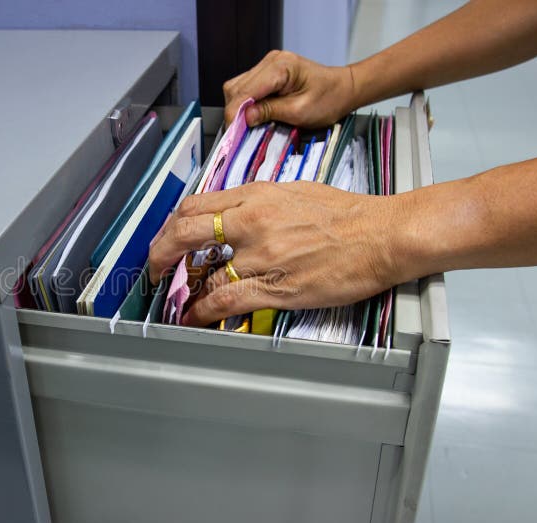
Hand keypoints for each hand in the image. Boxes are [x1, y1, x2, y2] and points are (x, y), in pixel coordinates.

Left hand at [148, 181, 405, 326]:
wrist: (381, 234)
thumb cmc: (345, 213)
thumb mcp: (293, 191)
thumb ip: (256, 202)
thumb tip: (230, 214)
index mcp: (255, 196)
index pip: (194, 206)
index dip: (171, 225)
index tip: (166, 239)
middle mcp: (251, 223)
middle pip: (185, 233)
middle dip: (160, 253)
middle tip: (155, 269)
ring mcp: (261, 256)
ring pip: (204, 273)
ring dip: (187, 288)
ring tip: (181, 298)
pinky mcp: (275, 287)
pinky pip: (225, 301)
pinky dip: (203, 311)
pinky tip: (194, 317)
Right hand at [223, 50, 355, 127]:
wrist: (344, 89)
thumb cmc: (329, 98)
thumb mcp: (300, 111)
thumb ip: (270, 111)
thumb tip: (244, 118)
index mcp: (280, 67)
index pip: (245, 91)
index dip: (235, 114)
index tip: (233, 134)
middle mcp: (271, 61)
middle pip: (236, 88)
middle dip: (235, 112)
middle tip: (240, 133)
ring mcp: (268, 65)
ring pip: (237, 87)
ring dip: (239, 108)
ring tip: (248, 125)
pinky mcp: (268, 72)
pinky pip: (247, 88)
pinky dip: (246, 103)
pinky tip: (254, 115)